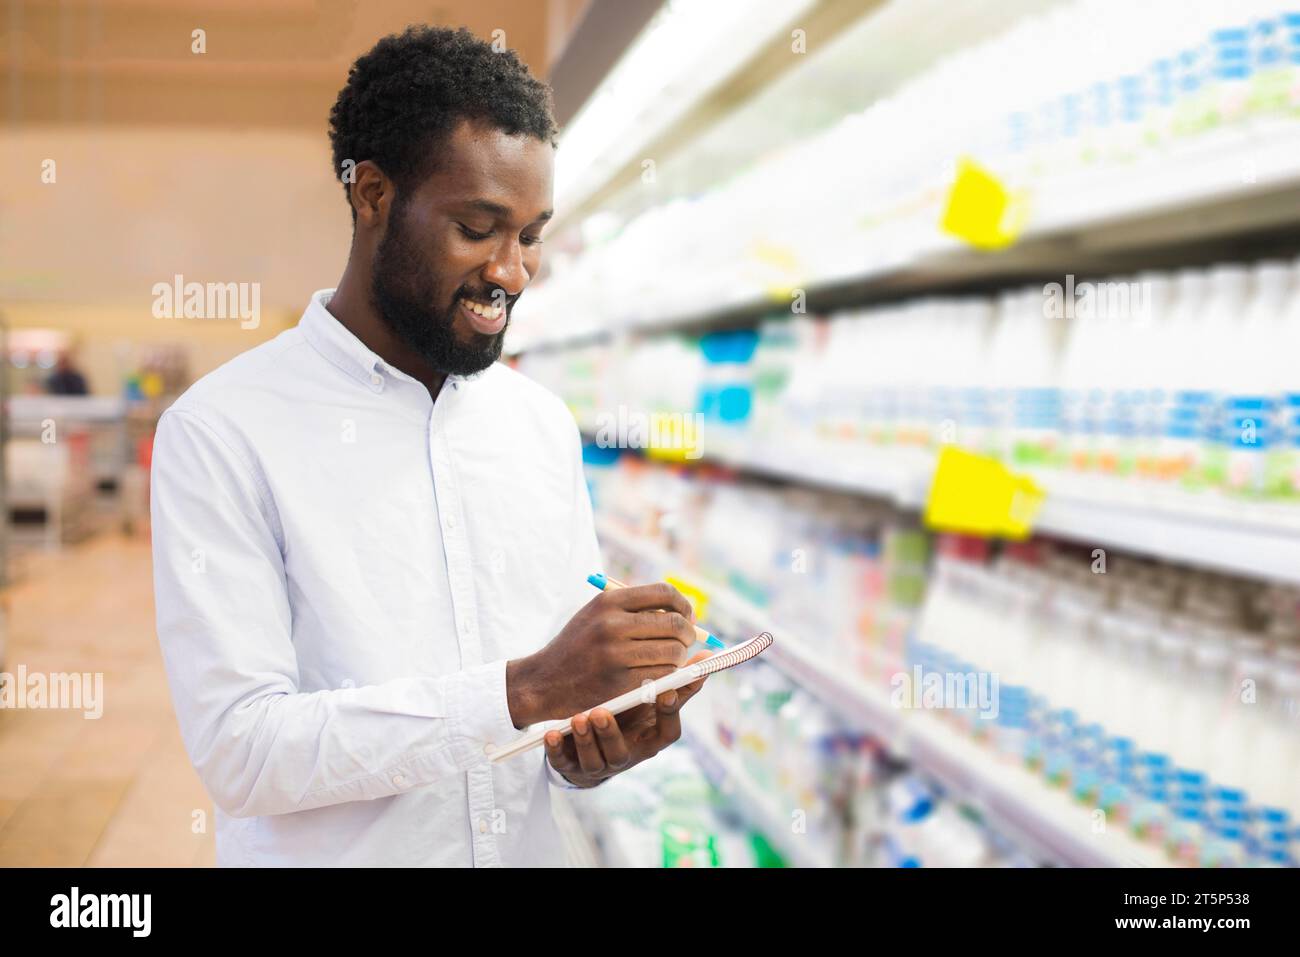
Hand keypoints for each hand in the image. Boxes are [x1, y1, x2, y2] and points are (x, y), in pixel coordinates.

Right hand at [506, 582, 697, 727]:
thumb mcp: (596, 615)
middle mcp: (612, 624)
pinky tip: (658, 675)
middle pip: (674, 623)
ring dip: (680, 657)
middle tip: (686, 641)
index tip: (687, 617)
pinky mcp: (618, 682)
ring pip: (673, 651)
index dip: (684, 605)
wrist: (544, 681)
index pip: (664, 593)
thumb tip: (684, 611)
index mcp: (608, 601)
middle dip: (688, 634)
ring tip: (671, 659)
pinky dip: (668, 676)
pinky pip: (662, 676)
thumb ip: (633, 608)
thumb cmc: (578, 646)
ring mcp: (615, 654)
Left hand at [543, 650, 711, 787]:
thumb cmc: (627, 714)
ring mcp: (597, 764)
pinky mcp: (570, 767)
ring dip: (585, 740)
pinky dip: (557, 750)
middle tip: (601, 711)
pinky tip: (552, 734)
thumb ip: (674, 683)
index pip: (666, 732)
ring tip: (578, 718)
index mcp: (649, 738)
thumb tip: (706, 656)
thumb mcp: (650, 701)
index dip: (667, 715)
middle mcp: (626, 755)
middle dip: (611, 734)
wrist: (589, 741)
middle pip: (623, 753)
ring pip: (593, 760)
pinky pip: (562, 764)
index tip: (663, 693)